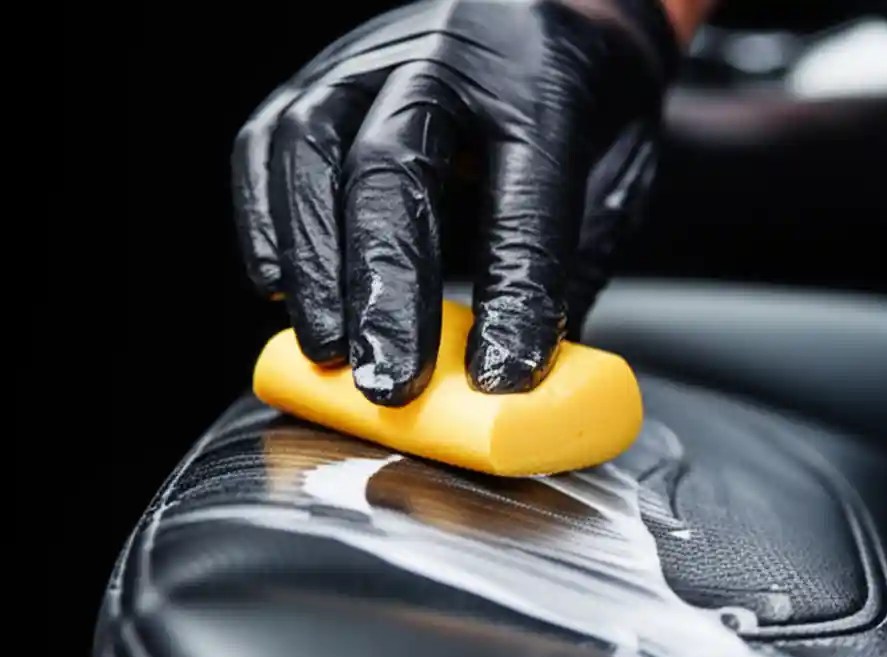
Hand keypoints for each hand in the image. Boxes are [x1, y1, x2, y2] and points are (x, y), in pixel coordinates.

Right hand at [232, 0, 678, 404]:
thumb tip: (524, 385)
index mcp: (544, 87)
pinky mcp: (322, 73)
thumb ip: (567, 277)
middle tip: (388, 381)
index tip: (498, 379)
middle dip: (384, 288)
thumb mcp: (612, 185)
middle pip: (393, 167)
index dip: (510, 297)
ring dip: (313, 261)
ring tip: (328, 349)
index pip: (523, 201)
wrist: (559, 11)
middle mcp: (448, 56)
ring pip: (309, 146)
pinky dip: (269, 220)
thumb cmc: (587, 109)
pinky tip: (280, 285)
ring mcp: (373, 55)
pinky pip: (268, 141)